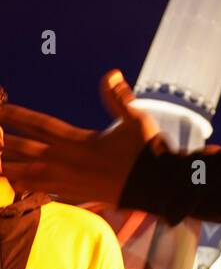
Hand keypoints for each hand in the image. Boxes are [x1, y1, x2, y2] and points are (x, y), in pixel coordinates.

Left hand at [0, 70, 157, 204]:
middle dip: (2, 141)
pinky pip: (41, 191)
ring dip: (7, 166)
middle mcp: (68, 161)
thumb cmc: (147, 152)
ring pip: (26, 173)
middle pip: (26, 149)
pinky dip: (24, 187)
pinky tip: (14, 183)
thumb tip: (111, 74)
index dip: (18, 116)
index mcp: (80, 141)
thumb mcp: (136, 120)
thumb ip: (119, 98)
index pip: (41, 125)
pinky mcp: (74, 194)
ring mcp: (68, 180)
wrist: (156, 188)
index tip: (0, 109)